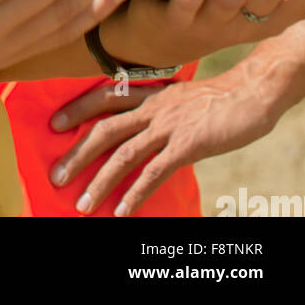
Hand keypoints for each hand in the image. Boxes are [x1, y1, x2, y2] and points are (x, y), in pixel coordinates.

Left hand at [46, 72, 279, 215]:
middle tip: (55, 175)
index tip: (54, 123)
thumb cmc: (218, 99)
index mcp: (149, 93)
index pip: (104, 96)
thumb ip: (157, 111)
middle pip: (104, 129)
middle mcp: (152, 107)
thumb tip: (141, 130)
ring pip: (124, 155)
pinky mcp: (186, 145)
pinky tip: (122, 211)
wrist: (251, 93)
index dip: (77, 108)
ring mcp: (168, 126)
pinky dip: (134, 194)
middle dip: (77, 153)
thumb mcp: (179, 98)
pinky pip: (154, 173)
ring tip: (82, 203)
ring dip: (100, 181)